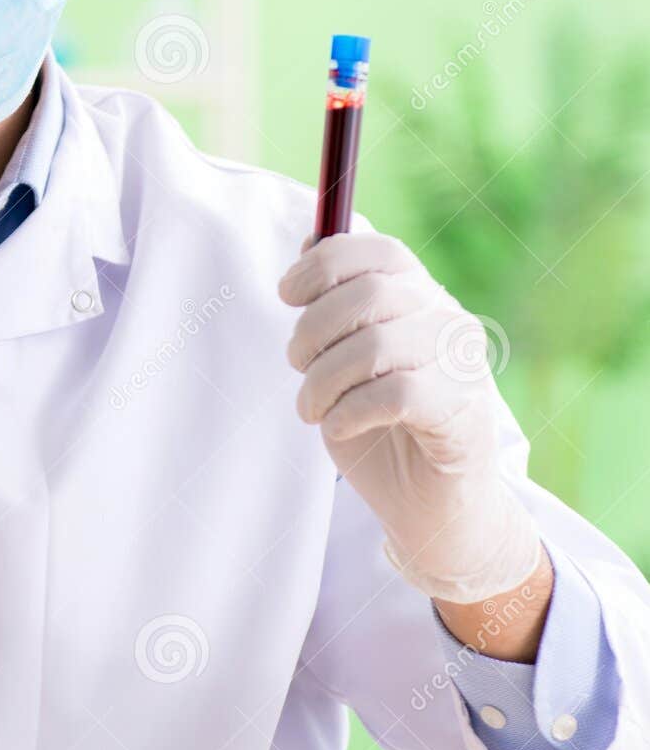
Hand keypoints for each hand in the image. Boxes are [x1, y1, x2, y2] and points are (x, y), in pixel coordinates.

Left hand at [279, 231, 540, 603]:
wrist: (432, 506)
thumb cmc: (383, 427)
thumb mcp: (346, 358)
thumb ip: (335, 303)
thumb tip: (308, 243)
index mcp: (422, 297)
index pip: (379, 251)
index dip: (323, 264)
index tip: (287, 294)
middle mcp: (449, 321)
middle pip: (370, 294)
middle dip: (313, 330)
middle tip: (296, 365)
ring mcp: (462, 366)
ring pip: (377, 345)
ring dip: (323, 380)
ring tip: (310, 408)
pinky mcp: (462, 413)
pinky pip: (394, 394)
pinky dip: (349, 412)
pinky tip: (338, 427)